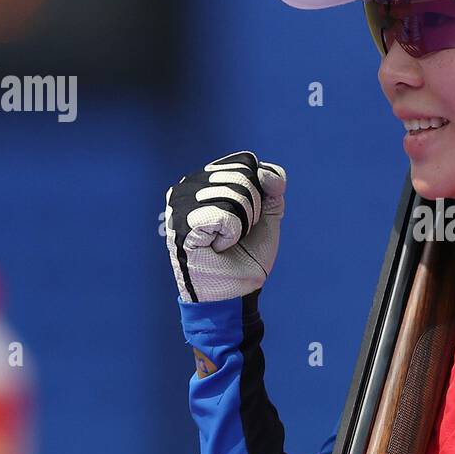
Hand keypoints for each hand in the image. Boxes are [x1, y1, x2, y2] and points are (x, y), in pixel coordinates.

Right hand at [164, 152, 286, 302]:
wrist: (236, 291)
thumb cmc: (247, 254)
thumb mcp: (269, 216)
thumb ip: (274, 188)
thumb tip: (266, 173)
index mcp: (208, 178)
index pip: (246, 163)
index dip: (260, 191)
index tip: (250, 217)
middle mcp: (190, 185)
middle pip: (243, 176)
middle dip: (253, 209)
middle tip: (237, 233)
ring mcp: (181, 202)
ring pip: (234, 193)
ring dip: (242, 224)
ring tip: (226, 240)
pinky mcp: (181, 222)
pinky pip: (223, 215)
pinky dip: (230, 234)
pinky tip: (217, 246)